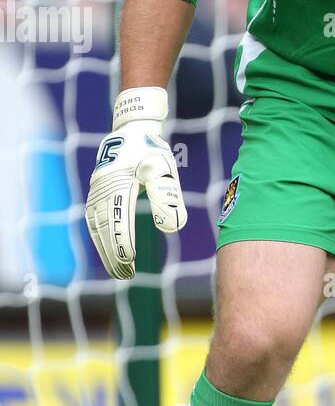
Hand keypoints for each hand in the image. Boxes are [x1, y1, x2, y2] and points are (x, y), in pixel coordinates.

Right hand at [85, 87, 186, 278]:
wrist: (133, 130)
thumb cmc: (153, 152)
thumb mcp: (165, 170)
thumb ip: (167, 198)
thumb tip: (170, 229)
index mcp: (120, 184)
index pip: (118, 220)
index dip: (123, 243)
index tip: (131, 261)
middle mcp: (103, 188)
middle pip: (104, 228)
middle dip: (113, 254)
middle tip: (126, 275)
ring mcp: (95, 190)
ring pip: (95, 226)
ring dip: (105, 250)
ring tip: (118, 270)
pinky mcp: (95, 192)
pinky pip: (92, 219)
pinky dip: (98, 237)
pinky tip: (106, 251)